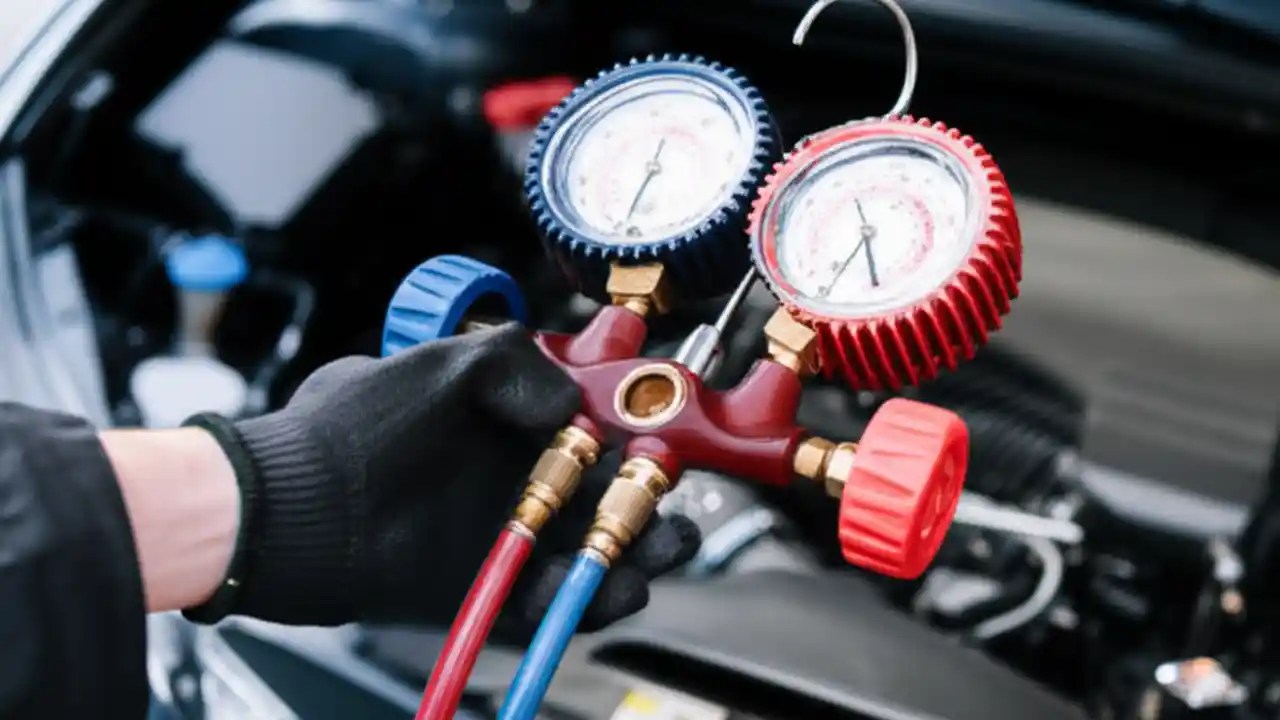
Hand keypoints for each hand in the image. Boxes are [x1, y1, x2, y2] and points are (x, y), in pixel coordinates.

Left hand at [192, 324, 698, 632]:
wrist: (294, 506)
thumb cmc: (354, 426)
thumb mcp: (443, 362)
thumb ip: (514, 363)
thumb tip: (567, 403)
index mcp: (504, 423)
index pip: (589, 428)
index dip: (633, 430)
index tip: (661, 428)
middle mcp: (508, 480)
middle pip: (602, 494)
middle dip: (648, 497)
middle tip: (671, 496)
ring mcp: (501, 538)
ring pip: (589, 551)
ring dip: (636, 551)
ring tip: (667, 545)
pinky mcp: (488, 590)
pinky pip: (551, 604)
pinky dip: (589, 601)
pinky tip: (619, 586)